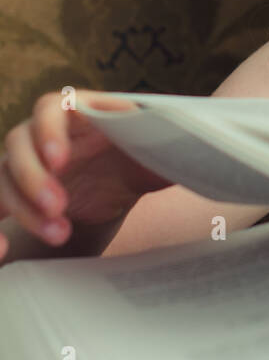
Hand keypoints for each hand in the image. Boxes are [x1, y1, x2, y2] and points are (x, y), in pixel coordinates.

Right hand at [0, 90, 170, 257]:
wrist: (128, 180)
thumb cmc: (143, 153)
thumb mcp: (156, 143)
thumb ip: (156, 132)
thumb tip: (160, 125)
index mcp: (77, 111)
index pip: (51, 108)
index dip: (49, 131)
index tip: (60, 160)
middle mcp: (43, 133)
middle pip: (18, 145)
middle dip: (33, 177)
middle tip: (58, 206)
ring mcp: (28, 163)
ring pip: (5, 180)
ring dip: (25, 209)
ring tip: (61, 235)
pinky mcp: (20, 194)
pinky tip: (2, 251)